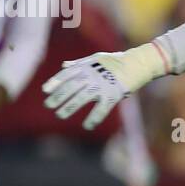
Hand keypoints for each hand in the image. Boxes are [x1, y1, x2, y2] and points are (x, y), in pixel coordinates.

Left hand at [42, 49, 160, 130]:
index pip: (66, 74)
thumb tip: (63, 65)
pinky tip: (87, 126)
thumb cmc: (116, 60)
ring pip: (82, 98)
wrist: (139, 63)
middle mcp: (92, 76)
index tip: (45, 90)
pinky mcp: (113, 95)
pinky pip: (101, 109)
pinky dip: (93, 118)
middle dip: (58, 96)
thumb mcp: (95, 58)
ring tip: (60, 114)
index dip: (55, 82)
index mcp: (86, 67)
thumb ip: (78, 64)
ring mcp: (102, 86)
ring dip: (69, 107)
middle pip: (70, 87)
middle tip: (48, 105)